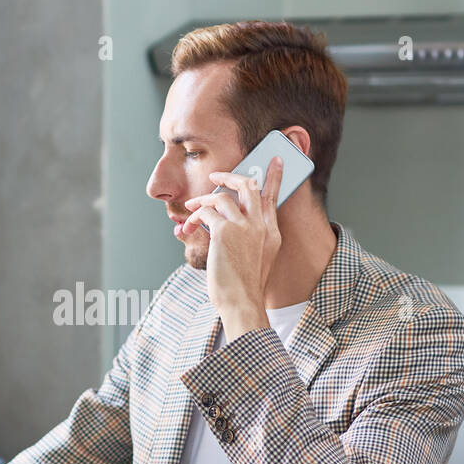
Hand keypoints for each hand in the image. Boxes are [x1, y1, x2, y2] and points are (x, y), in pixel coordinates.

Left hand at [181, 156, 283, 337]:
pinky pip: (204, 212)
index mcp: (272, 233)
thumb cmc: (244, 287)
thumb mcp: (257, 260)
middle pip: (248, 186)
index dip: (274, 176)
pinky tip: (187, 228)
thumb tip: (220, 221)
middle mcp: (261, 226)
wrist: (242, 303)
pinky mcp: (224, 231)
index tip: (275, 160)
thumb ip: (248, 238)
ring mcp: (244, 227)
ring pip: (220, 196)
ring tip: (191, 210)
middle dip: (229, 176)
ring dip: (202, 201)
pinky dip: (193, 217)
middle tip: (215, 177)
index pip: (273, 196)